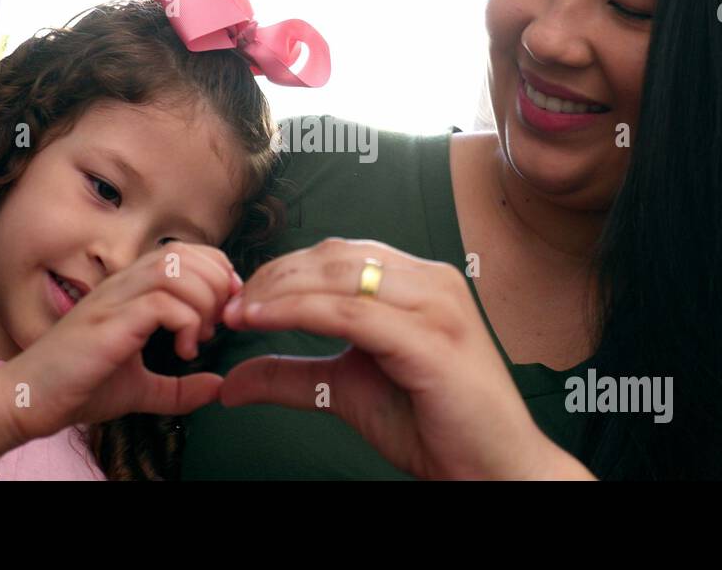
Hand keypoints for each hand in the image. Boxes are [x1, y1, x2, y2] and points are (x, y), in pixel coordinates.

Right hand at [0, 243, 241, 444]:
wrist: (27, 400)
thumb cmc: (78, 388)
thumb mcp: (141, 389)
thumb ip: (178, 389)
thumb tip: (217, 387)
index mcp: (131, 289)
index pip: (185, 252)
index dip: (217, 273)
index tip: (225, 310)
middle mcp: (123, 285)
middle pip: (186, 253)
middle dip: (217, 286)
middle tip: (217, 326)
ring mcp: (114, 299)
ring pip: (176, 271)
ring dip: (203, 301)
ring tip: (200, 337)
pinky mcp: (108, 322)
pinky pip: (161, 303)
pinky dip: (186, 323)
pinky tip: (183, 352)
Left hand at [219, 237, 595, 479]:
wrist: (492, 468)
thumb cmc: (433, 424)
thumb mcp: (348, 390)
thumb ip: (293, 376)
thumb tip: (231, 382)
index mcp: (420, 280)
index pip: (338, 253)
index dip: (282, 270)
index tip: (239, 297)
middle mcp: (432, 280)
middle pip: (333, 256)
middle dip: (273, 276)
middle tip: (229, 304)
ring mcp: (436, 305)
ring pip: (338, 276)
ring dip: (278, 290)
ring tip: (239, 312)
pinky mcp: (431, 339)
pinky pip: (350, 313)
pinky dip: (298, 311)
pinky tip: (262, 320)